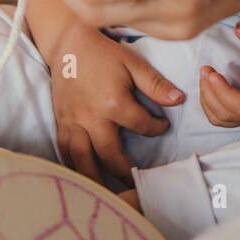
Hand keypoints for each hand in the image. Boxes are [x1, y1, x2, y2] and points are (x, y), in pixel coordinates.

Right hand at [45, 21, 184, 186]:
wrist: (68, 44)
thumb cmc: (104, 53)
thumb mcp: (134, 63)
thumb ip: (156, 84)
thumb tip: (179, 100)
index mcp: (113, 104)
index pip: (142, 126)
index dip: (157, 128)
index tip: (163, 127)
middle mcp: (91, 118)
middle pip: (110, 155)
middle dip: (124, 173)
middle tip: (137, 186)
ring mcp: (73, 123)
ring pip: (83, 161)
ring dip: (96, 180)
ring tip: (109, 195)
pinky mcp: (61, 123)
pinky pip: (66, 152)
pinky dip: (75, 167)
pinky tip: (83, 178)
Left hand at [200, 20, 239, 127]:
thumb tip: (237, 29)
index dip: (222, 93)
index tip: (212, 72)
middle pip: (227, 116)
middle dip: (210, 94)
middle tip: (206, 69)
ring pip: (222, 119)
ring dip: (208, 99)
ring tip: (207, 74)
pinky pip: (223, 115)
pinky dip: (211, 102)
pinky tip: (212, 82)